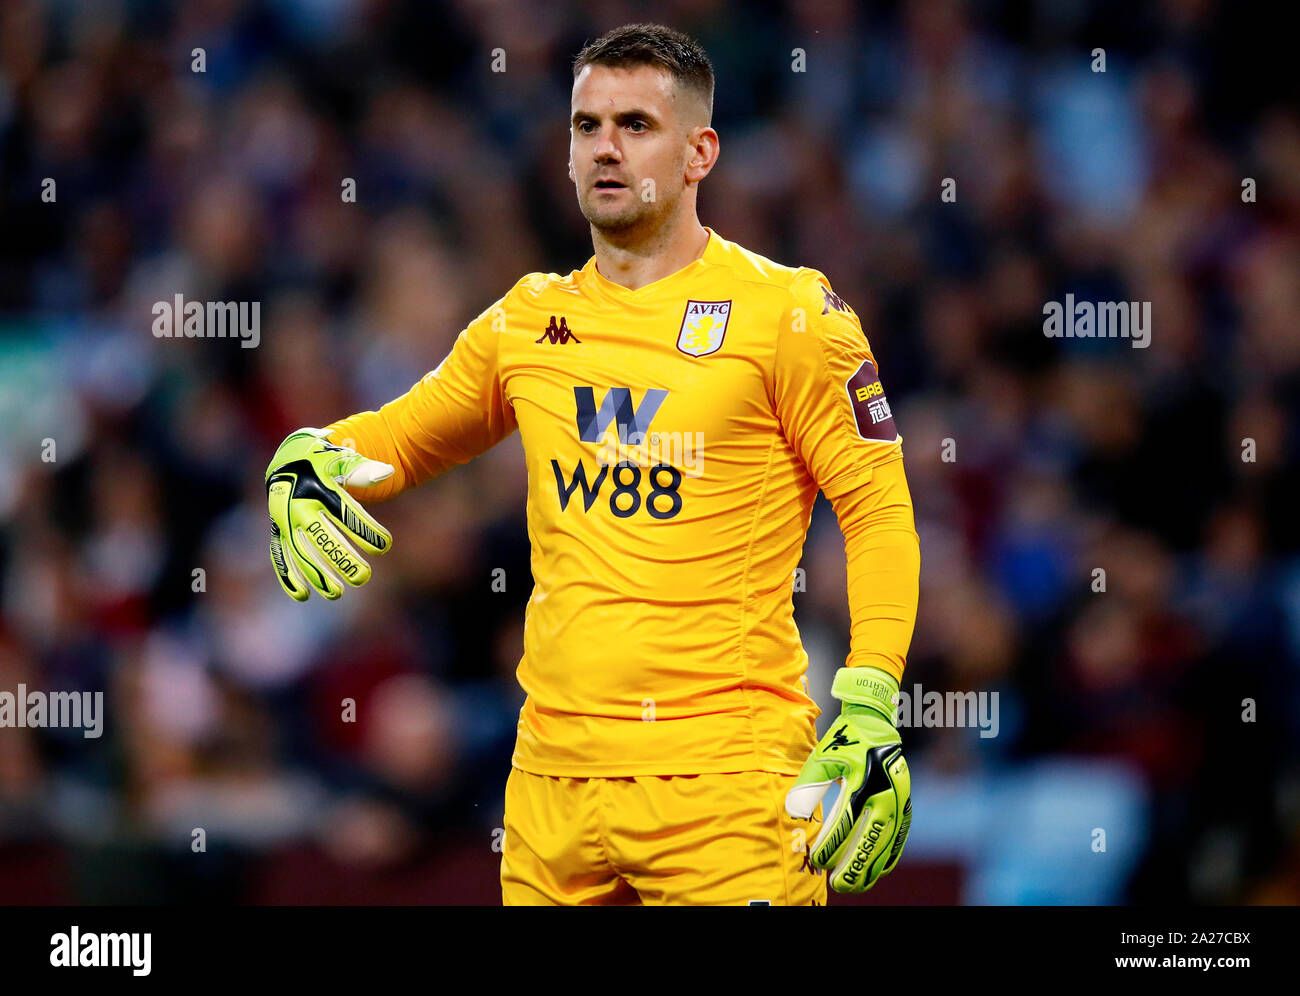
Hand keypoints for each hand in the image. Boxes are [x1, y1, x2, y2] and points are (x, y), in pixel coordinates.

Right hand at [265, 428, 393, 600]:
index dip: (365, 530)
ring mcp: (284, 521)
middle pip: (321, 538)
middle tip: (363, 578)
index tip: (385, 546)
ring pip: (300, 552)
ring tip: (337, 594)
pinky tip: (303, 596)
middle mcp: (298, 506)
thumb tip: (386, 473)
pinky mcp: (278, 531)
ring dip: (317, 574)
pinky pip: (280, 555)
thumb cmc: (324, 461)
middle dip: (341, 559)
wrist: (288, 460)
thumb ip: (361, 469)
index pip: (345, 513)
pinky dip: (288, 576)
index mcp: (317, 487)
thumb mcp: (341, 460)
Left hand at [785, 666, 911, 892]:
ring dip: (871, 867)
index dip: (831, 845)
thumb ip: (809, 785)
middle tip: (838, 884)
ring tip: (855, 885)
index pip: (846, 822)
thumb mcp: (823, 757)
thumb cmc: (843, 740)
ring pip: (887, 843)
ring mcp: (899, 799)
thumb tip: (796, 813)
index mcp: (863, 780)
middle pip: (871, 839)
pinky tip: (878, 870)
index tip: (816, 860)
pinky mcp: (905, 803)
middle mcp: (886, 793)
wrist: (875, 722)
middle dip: (854, 866)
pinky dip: (888, 856)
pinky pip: (899, 836)